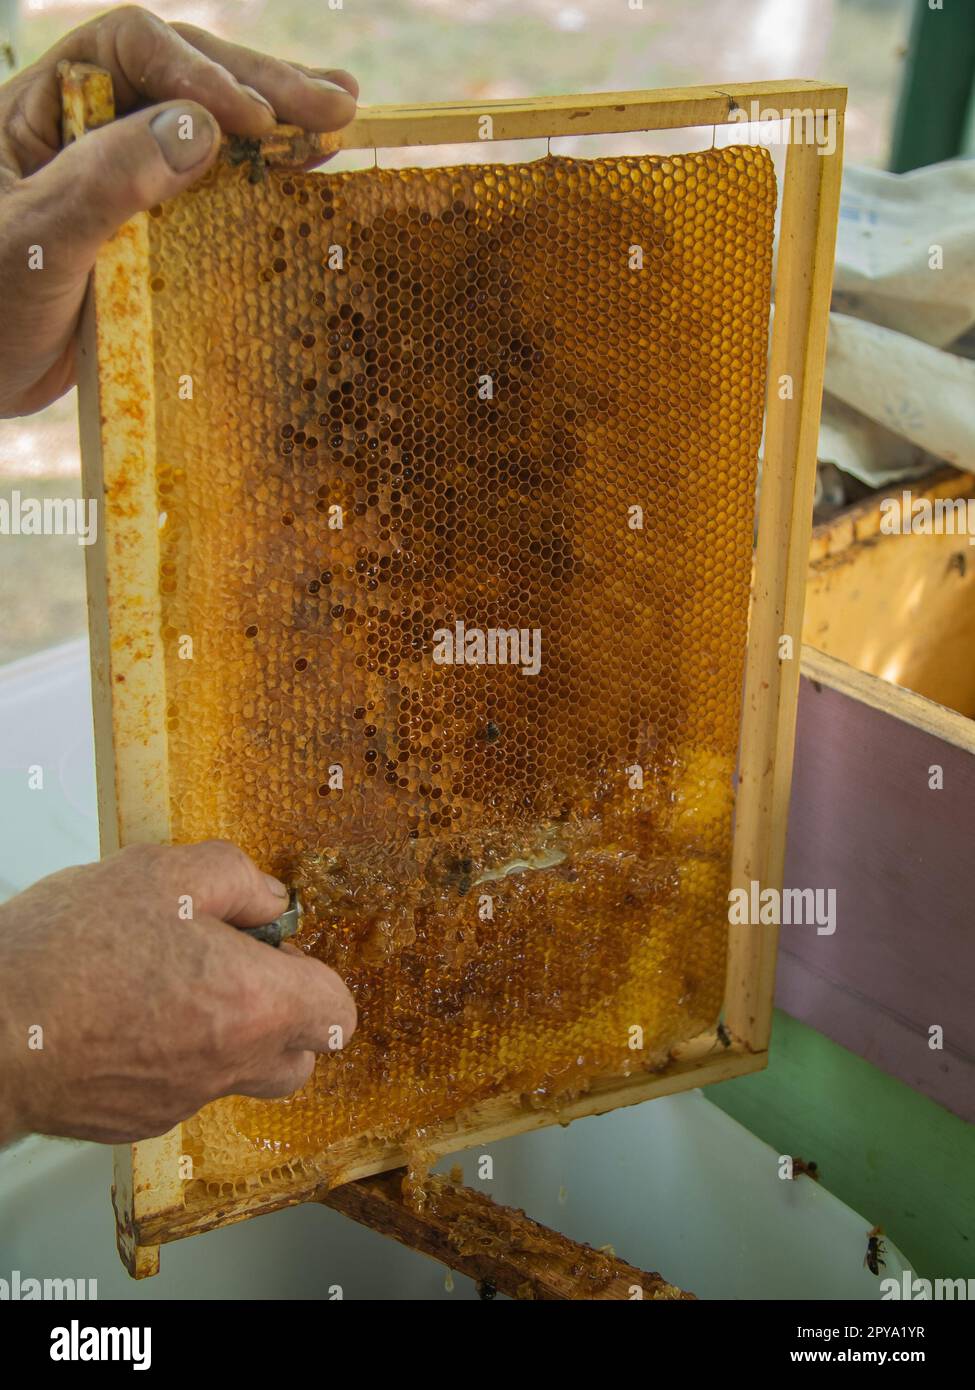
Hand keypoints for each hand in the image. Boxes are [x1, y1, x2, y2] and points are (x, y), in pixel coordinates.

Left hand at [0, 4, 357, 416]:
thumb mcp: (33, 242)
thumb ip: (106, 180)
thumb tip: (201, 130)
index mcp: (43, 105)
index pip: (132, 49)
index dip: (200, 74)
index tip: (253, 123)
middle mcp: (87, 127)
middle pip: (183, 77)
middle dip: (262, 89)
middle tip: (336, 105)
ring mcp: (123, 179)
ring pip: (207, 129)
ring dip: (277, 123)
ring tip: (342, 117)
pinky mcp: (150, 233)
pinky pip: (213, 193)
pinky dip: (262, 180)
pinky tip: (308, 170)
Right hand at [0, 840, 356, 1143]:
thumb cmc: (70, 953)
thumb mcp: (165, 873)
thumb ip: (238, 879)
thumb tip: (269, 899)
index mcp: (253, 1006)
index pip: (337, 1011)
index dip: (313, 972)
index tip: (273, 946)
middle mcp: (227, 1065)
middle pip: (297, 1059)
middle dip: (284, 1017)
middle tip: (233, 969)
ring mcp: (180, 1100)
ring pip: (234, 1074)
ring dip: (224, 1034)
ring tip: (168, 984)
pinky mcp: (135, 1119)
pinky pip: (179, 1087)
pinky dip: (170, 1054)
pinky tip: (124, 1013)